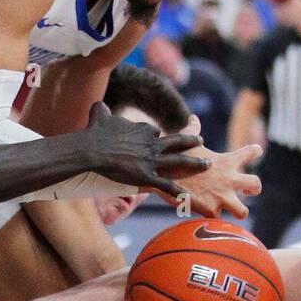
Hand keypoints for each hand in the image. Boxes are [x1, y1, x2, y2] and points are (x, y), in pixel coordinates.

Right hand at [84, 101, 206, 198]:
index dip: (155, 136)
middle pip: (176, 141)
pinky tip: (187, 196)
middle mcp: (152, 143)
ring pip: (179, 160)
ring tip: (207, 164)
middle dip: (190, 140)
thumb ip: (101, 110)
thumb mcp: (99, 115)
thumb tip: (98, 104)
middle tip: (200, 140)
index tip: (156, 138)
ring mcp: (151, 160)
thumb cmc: (95, 133)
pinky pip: (166, 184)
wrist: (93, 149)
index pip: (155, 132)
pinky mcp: (147, 176)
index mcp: (143, 129)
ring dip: (194, 163)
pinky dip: (177, 191)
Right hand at [162, 116, 261, 218]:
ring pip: (242, 211)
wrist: (163, 176)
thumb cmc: (174, 158)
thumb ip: (192, 131)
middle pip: (255, 184)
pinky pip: (219, 221)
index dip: (254, 152)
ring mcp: (221, 197)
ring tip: (230, 210)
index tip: (256, 151)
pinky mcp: (210, 210)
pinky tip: (209, 218)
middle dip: (253, 189)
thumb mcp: (186, 143)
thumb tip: (193, 118)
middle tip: (246, 191)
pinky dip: (214, 222)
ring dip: (238, 212)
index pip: (250, 152)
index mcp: (226, 161)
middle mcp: (228, 180)